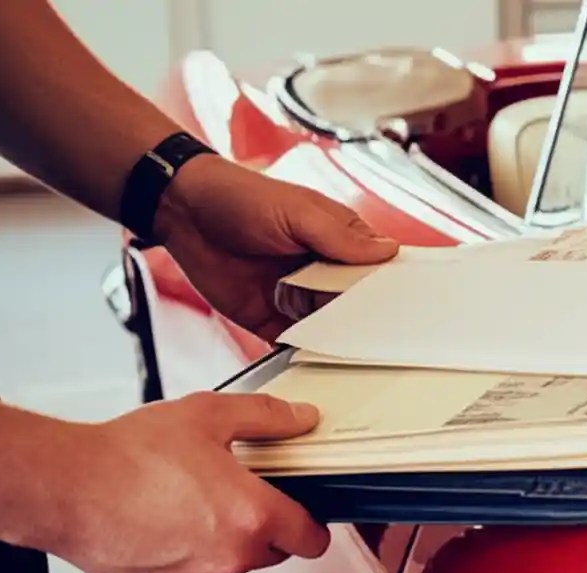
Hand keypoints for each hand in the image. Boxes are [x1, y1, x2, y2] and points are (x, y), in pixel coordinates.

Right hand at [50, 392, 329, 572]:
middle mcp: (233, 558)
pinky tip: (169, 527)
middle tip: (236, 493)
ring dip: (228, 542)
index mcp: (253, 516)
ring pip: (236, 565)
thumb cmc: (130, 454)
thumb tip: (301, 417)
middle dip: (266, 526)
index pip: (312, 538)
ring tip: (192, 505)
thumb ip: (265, 417)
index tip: (305, 514)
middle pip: (276, 552)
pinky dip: (195, 559)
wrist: (67, 490)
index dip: (313, 524)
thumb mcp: (208, 415)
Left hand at [153, 156, 398, 339]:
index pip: (374, 269)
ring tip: (350, 356)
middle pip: (354, 305)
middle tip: (376, 340)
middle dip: (364, 321)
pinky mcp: (269, 318)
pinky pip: (293, 343)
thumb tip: (386, 251)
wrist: (182, 211)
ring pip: (328, 327)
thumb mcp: (297, 211)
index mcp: (337, 240)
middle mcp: (322, 271)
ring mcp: (297, 296)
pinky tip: (314, 361)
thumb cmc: (240, 197)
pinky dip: (303, 353)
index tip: (404, 310)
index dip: (388, 288)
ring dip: (337, 340)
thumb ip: (339, 237)